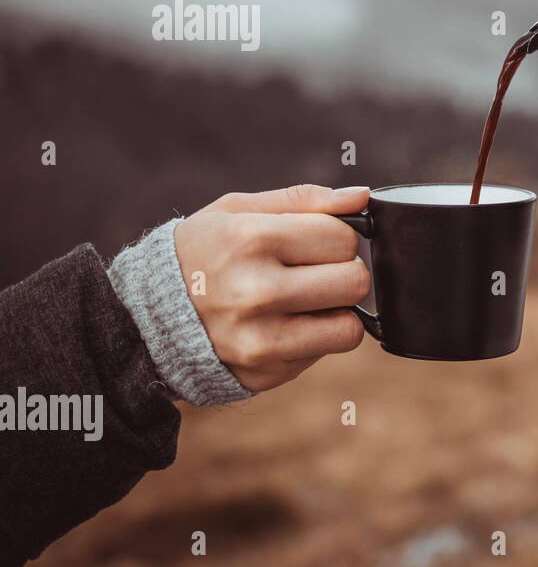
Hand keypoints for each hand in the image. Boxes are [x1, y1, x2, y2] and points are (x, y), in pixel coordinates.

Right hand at [173, 184, 371, 391]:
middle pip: (355, 281)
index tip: (316, 242)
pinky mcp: (266, 370)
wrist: (146, 317)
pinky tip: (287, 324)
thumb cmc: (202, 253)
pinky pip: (326, 351)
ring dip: (336, 310)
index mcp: (250, 240)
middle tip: (314, 272)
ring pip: (349, 325)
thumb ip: (304, 199)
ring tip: (303, 300)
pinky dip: (318, 336)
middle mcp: (255, 291)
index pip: (342, 237)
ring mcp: (260, 338)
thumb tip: (361, 196)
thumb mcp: (238, 210)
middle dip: (344, 272)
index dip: (337, 236)